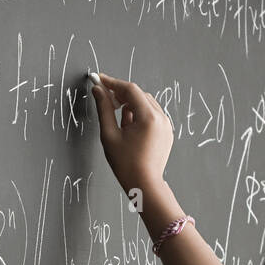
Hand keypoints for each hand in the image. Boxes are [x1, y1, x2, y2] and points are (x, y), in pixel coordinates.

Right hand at [89, 73, 173, 198]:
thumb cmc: (126, 164)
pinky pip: (152, 115)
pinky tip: (129, 129)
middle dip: (122, 95)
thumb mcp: (109, 135)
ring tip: (119, 123)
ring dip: (131, 105)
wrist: (144, 185)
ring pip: (146, 104)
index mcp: (148, 117)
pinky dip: (140, 115)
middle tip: (106, 101)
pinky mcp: (166, 132)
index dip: (113, 83)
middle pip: (139, 95)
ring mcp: (166, 125)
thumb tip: (98, 90)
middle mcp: (161, 118)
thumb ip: (104, 109)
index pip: (130, 90)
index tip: (99, 79)